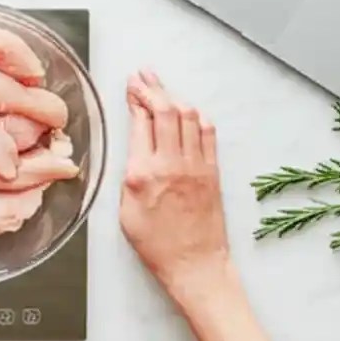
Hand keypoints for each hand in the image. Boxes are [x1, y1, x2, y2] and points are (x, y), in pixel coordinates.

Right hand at [120, 70, 229, 296]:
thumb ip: (129, 174)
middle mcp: (171, 164)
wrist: (194, 265)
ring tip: (161, 86)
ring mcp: (196, 165)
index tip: (131, 86)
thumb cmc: (157, 245)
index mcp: (143, 174)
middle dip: (152, 87)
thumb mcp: (126, 211)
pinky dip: (196, 115)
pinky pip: (208, 132)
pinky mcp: (212, 171)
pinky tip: (187, 109)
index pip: (140, 122)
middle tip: (143, 76)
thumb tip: (135, 147)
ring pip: (187, 115)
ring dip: (173, 95)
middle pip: (164, 110)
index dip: (135, 98)